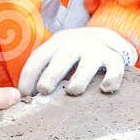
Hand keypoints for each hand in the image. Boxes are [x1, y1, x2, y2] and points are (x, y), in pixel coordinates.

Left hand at [19, 27, 137, 97]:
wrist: (106, 38)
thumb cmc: (73, 58)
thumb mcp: (56, 58)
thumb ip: (43, 74)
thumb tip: (25, 101)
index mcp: (56, 45)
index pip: (38, 58)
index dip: (28, 76)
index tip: (24, 96)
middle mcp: (75, 44)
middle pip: (62, 58)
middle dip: (52, 73)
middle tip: (44, 90)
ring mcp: (96, 50)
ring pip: (89, 62)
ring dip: (80, 77)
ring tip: (73, 91)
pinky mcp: (115, 57)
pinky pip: (115, 66)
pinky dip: (112, 77)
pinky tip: (105, 89)